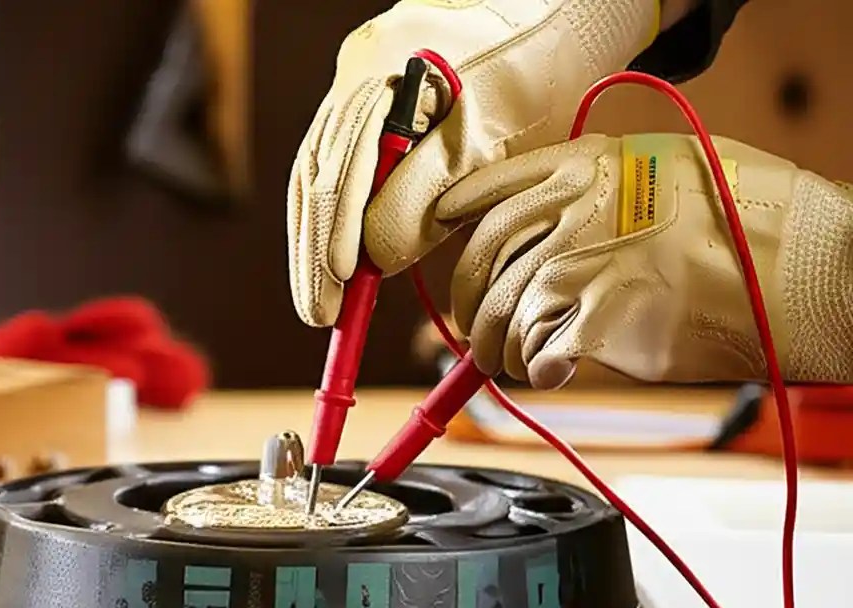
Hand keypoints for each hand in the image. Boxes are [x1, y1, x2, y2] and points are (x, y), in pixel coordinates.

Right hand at [287, 0, 660, 326]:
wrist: (558, 13)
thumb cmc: (537, 66)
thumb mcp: (491, 138)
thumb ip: (427, 196)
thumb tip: (376, 259)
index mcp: (382, 68)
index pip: (341, 165)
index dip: (334, 234)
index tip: (338, 289)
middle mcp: (357, 72)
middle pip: (317, 173)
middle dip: (315, 248)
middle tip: (320, 312)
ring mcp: (358, 83)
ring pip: (320, 173)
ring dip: (318, 240)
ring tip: (323, 298)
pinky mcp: (370, 101)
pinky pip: (339, 166)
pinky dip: (338, 218)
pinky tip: (340, 258)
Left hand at [434, 133, 852, 387]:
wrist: (803, 269)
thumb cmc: (751, 222)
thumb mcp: (667, 169)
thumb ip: (601, 189)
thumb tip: (550, 218)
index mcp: (586, 167)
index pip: (488, 190)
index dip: (452, 220)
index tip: (439, 239)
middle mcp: (573, 211)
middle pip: (479, 263)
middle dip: (470, 304)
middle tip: (479, 329)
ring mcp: (582, 264)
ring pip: (501, 315)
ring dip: (498, 348)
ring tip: (517, 361)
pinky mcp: (598, 320)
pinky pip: (537, 353)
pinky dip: (537, 371)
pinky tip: (552, 373)